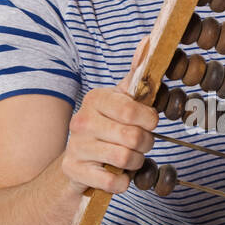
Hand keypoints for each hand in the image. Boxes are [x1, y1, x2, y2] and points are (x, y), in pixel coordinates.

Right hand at [61, 37, 157, 193]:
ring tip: (130, 158)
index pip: (133, 110)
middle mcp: (81, 120)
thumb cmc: (108, 126)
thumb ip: (138, 73)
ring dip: (136, 163)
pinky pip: (113, 182)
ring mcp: (76, 146)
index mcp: (96, 99)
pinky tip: (118, 175)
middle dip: (145, 144)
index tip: (149, 123)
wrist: (78, 160)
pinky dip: (123, 183)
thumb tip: (150, 41)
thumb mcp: (122, 99)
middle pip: (133, 137)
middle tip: (141, 143)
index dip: (149, 120)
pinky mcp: (74, 171)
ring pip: (125, 159)